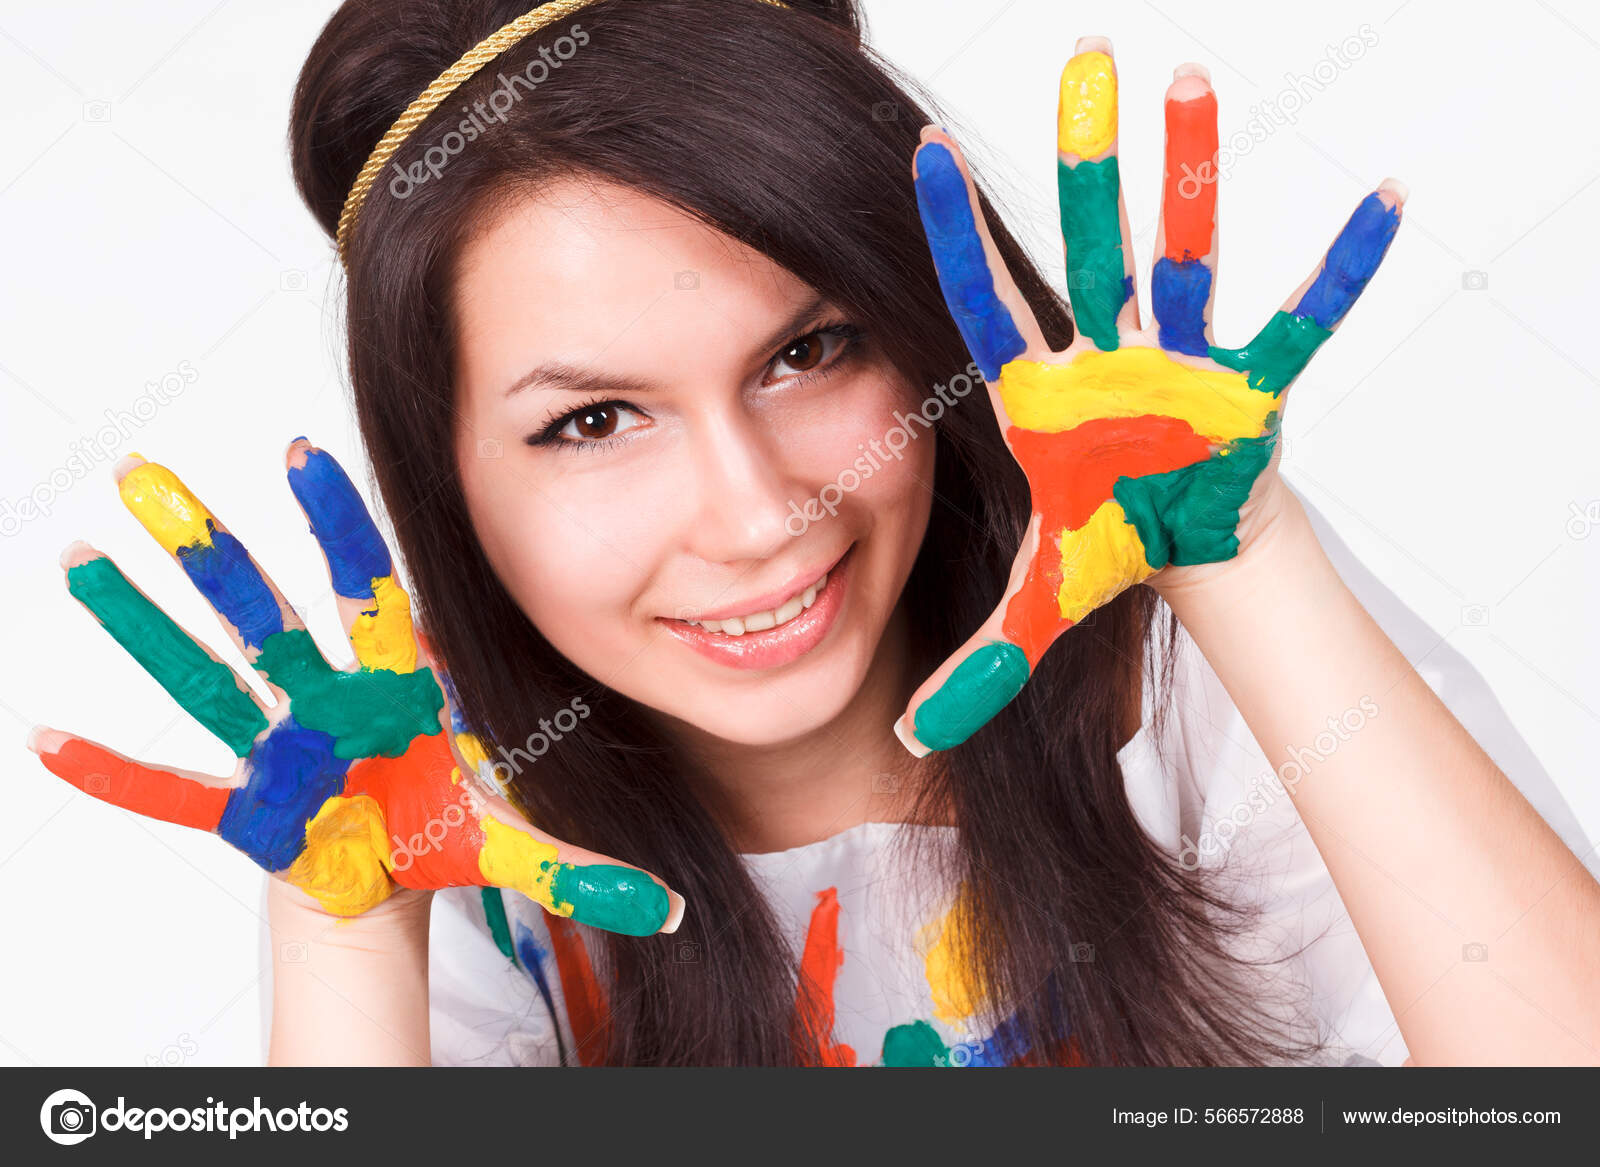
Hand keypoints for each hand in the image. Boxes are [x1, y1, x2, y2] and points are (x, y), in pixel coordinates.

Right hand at [27, 439, 683, 934]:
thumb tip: (671, 906)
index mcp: (394, 685)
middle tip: (150, 474)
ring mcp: (278, 746)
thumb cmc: (448, 823)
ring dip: (145, 622)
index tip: (308, 453)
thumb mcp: (519, 837)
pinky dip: (123, 775)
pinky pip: (178, 792)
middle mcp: (325, 699)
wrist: (399, 866)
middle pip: (266, 613)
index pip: (370, 589)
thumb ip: (587, 868)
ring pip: (207, 675)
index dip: (339, 526)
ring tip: (83, 559)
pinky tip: (53, 743)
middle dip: (214, 550)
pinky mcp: (246, 804)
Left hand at [893, 37, 1402, 755]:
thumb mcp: (1039, 600)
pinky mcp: (1253, 387)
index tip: (923, 151)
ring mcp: (1181, 363)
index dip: (955, 235)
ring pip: (1185, 258)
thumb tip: (910, 740)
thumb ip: (974, 664)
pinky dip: (1341, 271)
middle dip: (1088, 161)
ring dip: (1192, 178)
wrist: (1186, 545)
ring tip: (1191, 84)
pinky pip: (1303, 323)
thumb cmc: (1110, 544)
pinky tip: (1385, 200)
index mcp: (1044, 397)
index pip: (986, 305)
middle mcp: (1110, 359)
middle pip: (1092, 249)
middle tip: (1084, 59)